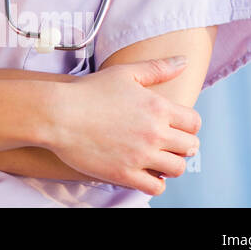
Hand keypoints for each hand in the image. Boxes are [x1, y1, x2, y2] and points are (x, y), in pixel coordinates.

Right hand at [44, 57, 201, 195]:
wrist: (56, 114)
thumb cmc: (88, 91)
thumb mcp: (124, 73)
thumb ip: (157, 68)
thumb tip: (184, 62)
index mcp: (157, 107)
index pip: (194, 123)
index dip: (188, 125)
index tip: (175, 126)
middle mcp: (154, 133)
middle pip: (190, 147)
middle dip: (182, 145)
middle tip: (166, 143)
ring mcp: (141, 155)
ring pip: (177, 169)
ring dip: (171, 165)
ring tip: (156, 158)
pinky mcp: (125, 174)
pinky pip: (156, 187)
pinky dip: (154, 182)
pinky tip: (143, 171)